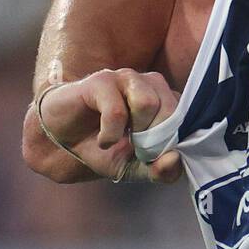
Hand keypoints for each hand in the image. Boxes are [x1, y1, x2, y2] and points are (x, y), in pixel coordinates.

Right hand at [38, 69, 181, 182]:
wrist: (61, 139)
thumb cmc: (103, 148)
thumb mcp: (133, 168)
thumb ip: (159, 170)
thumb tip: (175, 161)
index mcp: (166, 100)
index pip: (187, 119)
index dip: (175, 143)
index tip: (158, 157)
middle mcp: (151, 84)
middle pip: (171, 110)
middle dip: (155, 138)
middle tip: (136, 148)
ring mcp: (126, 78)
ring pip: (148, 103)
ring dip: (135, 132)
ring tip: (120, 141)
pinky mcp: (101, 81)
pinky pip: (117, 110)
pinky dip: (111, 133)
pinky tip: (104, 141)